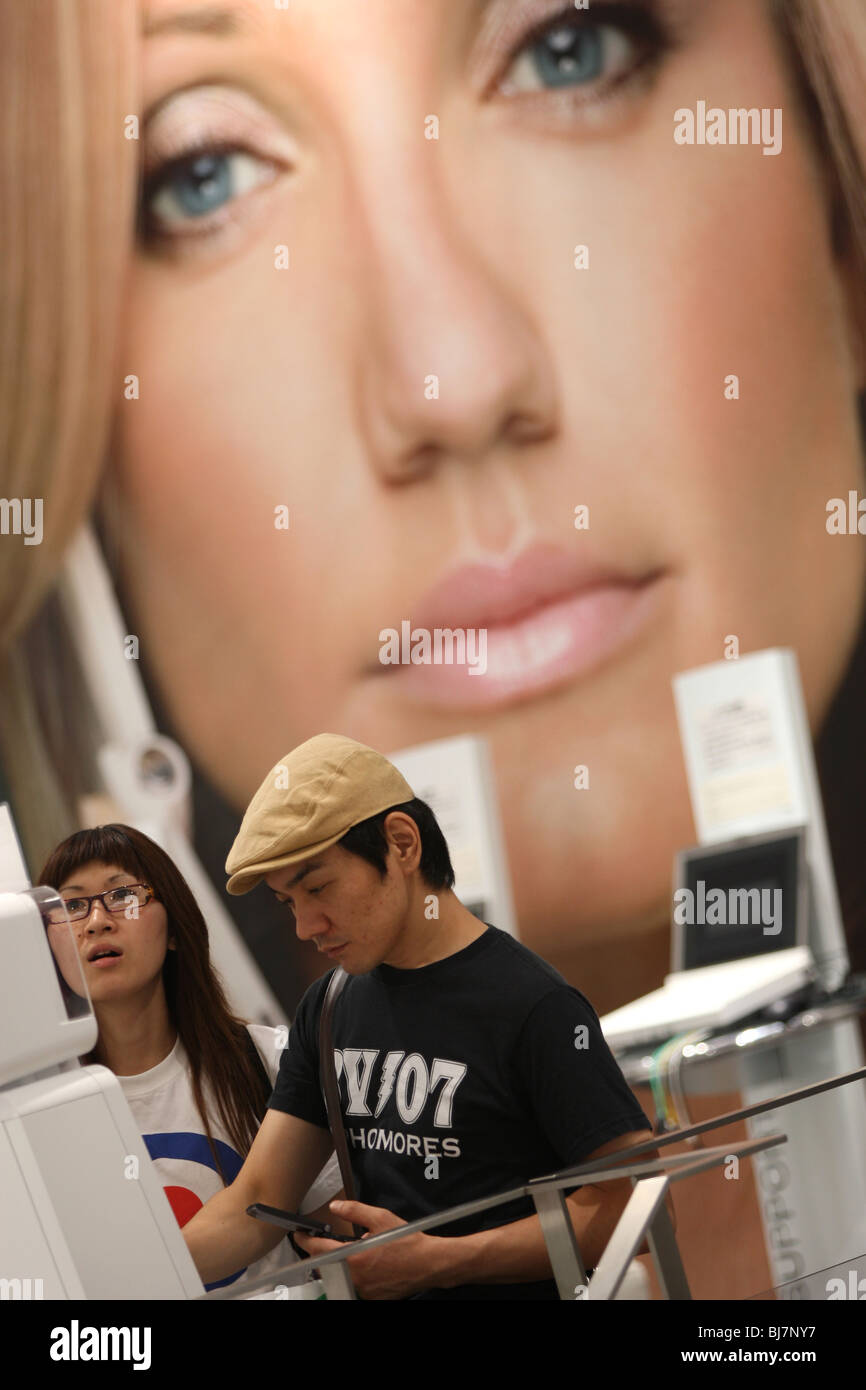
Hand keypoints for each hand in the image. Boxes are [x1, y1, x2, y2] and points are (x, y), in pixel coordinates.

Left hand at [293, 1200, 445, 1299]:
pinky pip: (355, 1285)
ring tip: (358, 1252)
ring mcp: (362, 1290)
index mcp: (352, 1257)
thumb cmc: (407, 1241)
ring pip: (342, 1275)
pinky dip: (357, 1275)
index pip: (318, 1249)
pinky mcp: (372, 1297)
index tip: (299, 1235)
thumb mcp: (380, 1218)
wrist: (429, 1263)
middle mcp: (354, 1277)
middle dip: (326, 1253)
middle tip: (332, 1240)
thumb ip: (354, 1211)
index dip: (305, 1241)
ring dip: (343, 1264)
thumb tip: (336, 1207)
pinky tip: (371, 1265)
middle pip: (328, 1265)